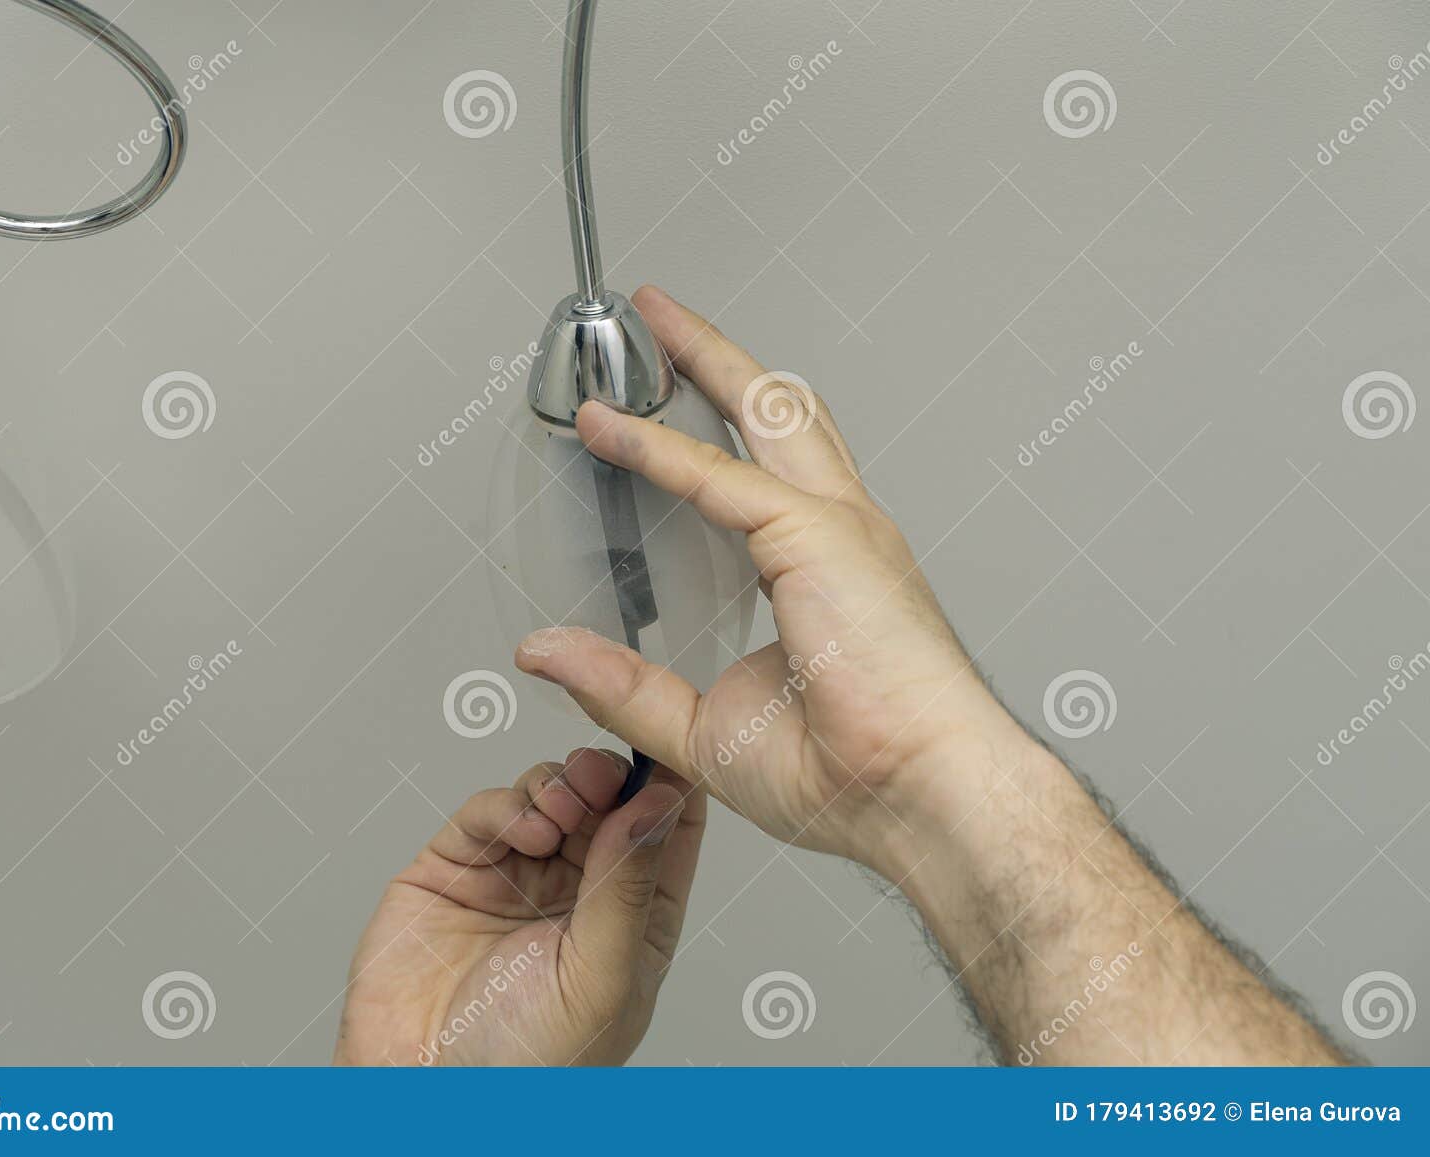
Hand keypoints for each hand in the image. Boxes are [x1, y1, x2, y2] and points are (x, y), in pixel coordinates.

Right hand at [333, 749, 701, 1065]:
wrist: (422, 1095)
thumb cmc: (526, 1068)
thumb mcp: (601, 978)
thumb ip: (627, 887)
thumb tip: (659, 804)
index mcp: (631, 921)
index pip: (664, 834)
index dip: (669, 785)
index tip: (673, 745)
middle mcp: (576, 893)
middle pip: (605, 802)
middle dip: (607, 777)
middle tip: (603, 773)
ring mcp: (514, 876)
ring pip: (549, 795)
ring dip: (559, 786)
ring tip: (562, 808)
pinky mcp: (454, 869)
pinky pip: (487, 813)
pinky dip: (507, 805)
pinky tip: (524, 828)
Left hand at [515, 286, 1030, 865]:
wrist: (919, 797)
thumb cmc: (852, 777)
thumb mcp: (703, 729)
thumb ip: (623, 686)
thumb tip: (548, 651)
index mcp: (822, 571)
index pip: (760, 475)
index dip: (710, 431)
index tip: (663, 405)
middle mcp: (837, 533)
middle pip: (775, 413)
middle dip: (716, 358)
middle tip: (661, 322)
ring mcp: (835, 527)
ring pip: (765, 411)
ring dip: (704, 360)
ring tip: (654, 322)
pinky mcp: (818, 537)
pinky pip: (719, 478)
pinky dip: (659, 447)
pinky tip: (611, 428)